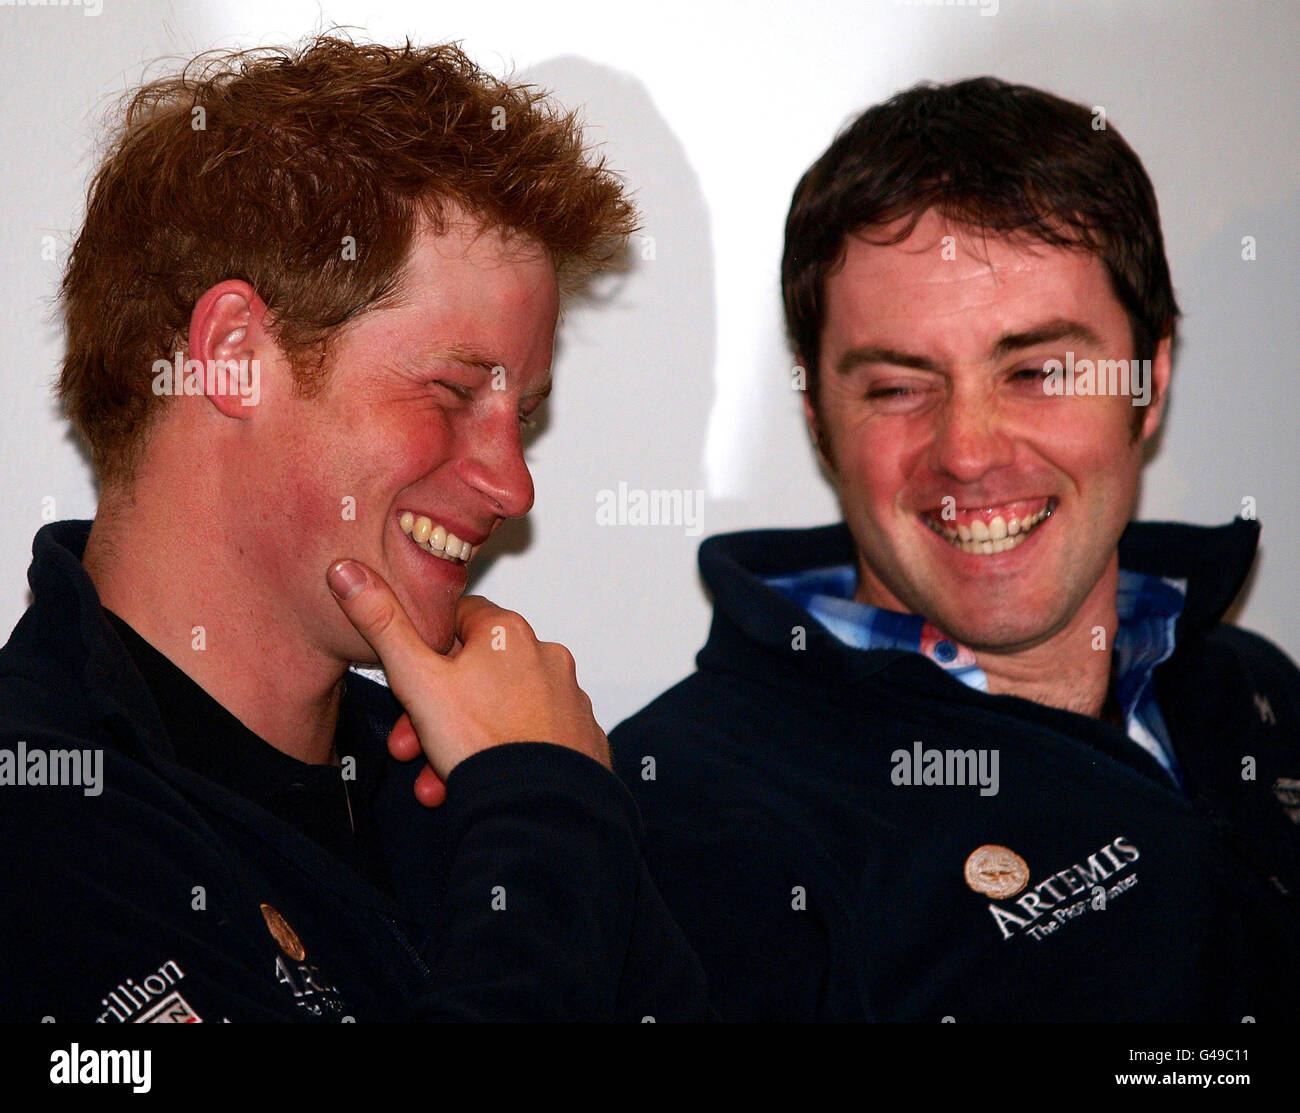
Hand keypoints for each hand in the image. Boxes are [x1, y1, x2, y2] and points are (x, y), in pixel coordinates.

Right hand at [327, 560, 610, 805]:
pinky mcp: (581, 736)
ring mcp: (568, 697)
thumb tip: (347, 571)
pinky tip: (484, 782)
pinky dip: (505, 756)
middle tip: (410, 747)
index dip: (424, 654)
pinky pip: (532, 739)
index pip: (457, 620)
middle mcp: (546, 656)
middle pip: (476, 675)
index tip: (407, 685)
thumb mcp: (416, 680)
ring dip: (462, 743)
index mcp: (508, 632)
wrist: (538, 808)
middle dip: (434, 714)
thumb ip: (382, 624)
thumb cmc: (480, 740)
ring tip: (436, 782)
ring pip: (500, 712)